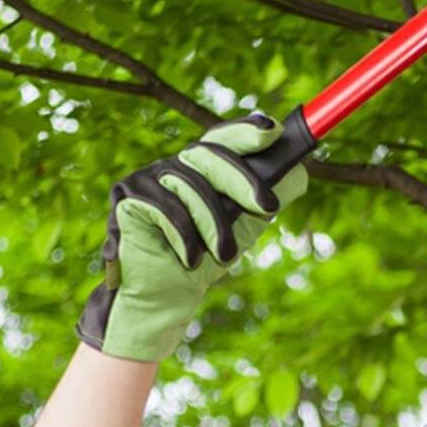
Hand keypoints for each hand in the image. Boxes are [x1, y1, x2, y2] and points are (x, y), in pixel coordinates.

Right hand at [76, 113, 308, 361]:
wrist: (168, 296)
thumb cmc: (206, 258)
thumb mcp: (245, 226)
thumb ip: (267, 198)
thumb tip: (300, 172)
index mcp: (202, 167)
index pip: (225, 138)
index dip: (246, 130)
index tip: (273, 130)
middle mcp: (174, 165)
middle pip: (210, 154)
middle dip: (243, 181)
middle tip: (268, 207)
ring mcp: (148, 177)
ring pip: (191, 185)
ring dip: (213, 225)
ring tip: (224, 256)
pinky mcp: (126, 195)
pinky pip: (164, 206)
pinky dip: (183, 236)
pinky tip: (189, 258)